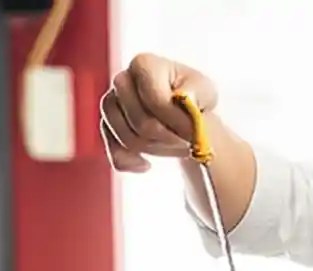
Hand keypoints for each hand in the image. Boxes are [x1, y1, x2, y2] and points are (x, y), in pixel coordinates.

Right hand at [101, 53, 218, 172]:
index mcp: (144, 64)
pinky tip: (146, 165)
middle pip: (141, 123)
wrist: (181, 114)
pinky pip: (115, 153)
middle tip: (187, 141)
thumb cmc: (193, 99)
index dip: (175, 120)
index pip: (155, 99)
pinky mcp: (107, 127)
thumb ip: (198, 92)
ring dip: (156, 149)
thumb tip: (185, 97)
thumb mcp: (205, 91)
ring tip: (175, 145)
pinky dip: (131, 163)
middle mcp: (122, 80)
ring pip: (128, 139)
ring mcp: (111, 104)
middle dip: (167, 137)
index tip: (193, 131)